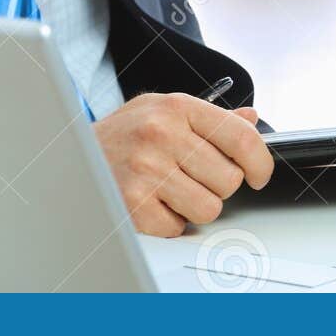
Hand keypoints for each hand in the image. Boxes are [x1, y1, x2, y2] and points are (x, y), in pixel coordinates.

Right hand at [92, 93, 273, 236]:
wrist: (74, 152)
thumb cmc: (126, 132)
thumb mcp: (166, 109)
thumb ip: (211, 116)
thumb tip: (251, 120)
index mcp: (178, 107)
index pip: (241, 137)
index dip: (261, 162)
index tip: (260, 175)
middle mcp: (163, 135)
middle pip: (229, 179)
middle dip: (219, 185)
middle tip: (196, 176)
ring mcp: (147, 170)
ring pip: (208, 208)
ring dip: (196, 206)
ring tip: (173, 189)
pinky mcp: (133, 204)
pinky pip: (178, 228)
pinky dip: (170, 222)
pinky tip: (154, 202)